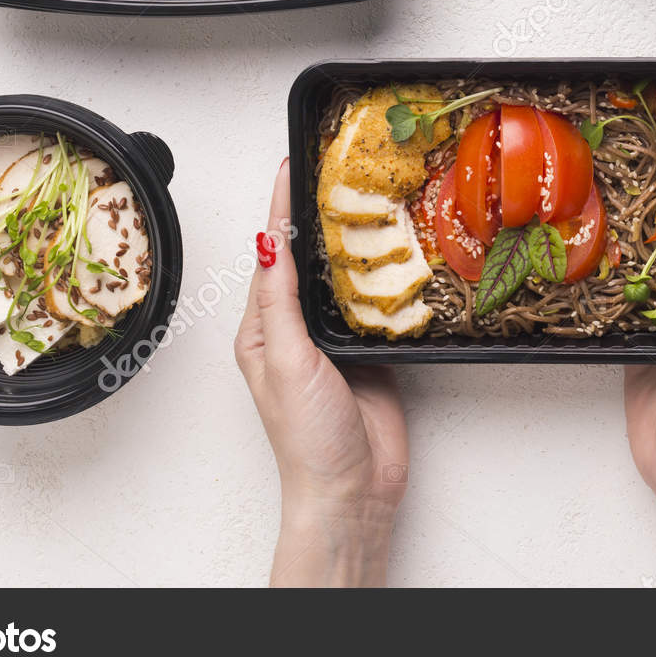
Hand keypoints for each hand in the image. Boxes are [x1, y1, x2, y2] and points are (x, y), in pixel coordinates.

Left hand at [234, 158, 407, 585]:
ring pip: (341, 277)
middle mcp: (294, 329)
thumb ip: (281, 302)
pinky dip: (381, 277)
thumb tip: (272, 244)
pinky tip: (393, 254)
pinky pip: (373, 303)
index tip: (291, 166)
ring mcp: (333, 341)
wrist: (352, 490)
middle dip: (318, 216)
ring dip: (351, 243)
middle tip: (335, 171)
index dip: (281, 208)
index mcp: (262, 328)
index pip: (270, 253)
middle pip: (307, 259)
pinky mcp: (368, 352)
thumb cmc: (307, 439)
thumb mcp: (286, 360)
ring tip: (365, 199)